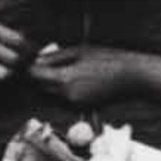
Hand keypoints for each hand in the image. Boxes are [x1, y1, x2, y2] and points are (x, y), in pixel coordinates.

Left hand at [27, 43, 147, 107]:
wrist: (132, 77)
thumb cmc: (107, 59)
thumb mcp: (78, 51)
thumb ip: (54, 57)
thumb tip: (35, 60)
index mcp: (65, 79)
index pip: (33, 76)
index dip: (27, 68)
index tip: (27, 60)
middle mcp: (67, 96)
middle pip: (37, 89)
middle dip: (35, 78)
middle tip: (39, 63)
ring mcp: (74, 105)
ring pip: (49, 96)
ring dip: (47, 85)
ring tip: (60, 69)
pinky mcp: (81, 109)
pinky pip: (62, 101)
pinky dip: (60, 92)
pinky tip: (72, 78)